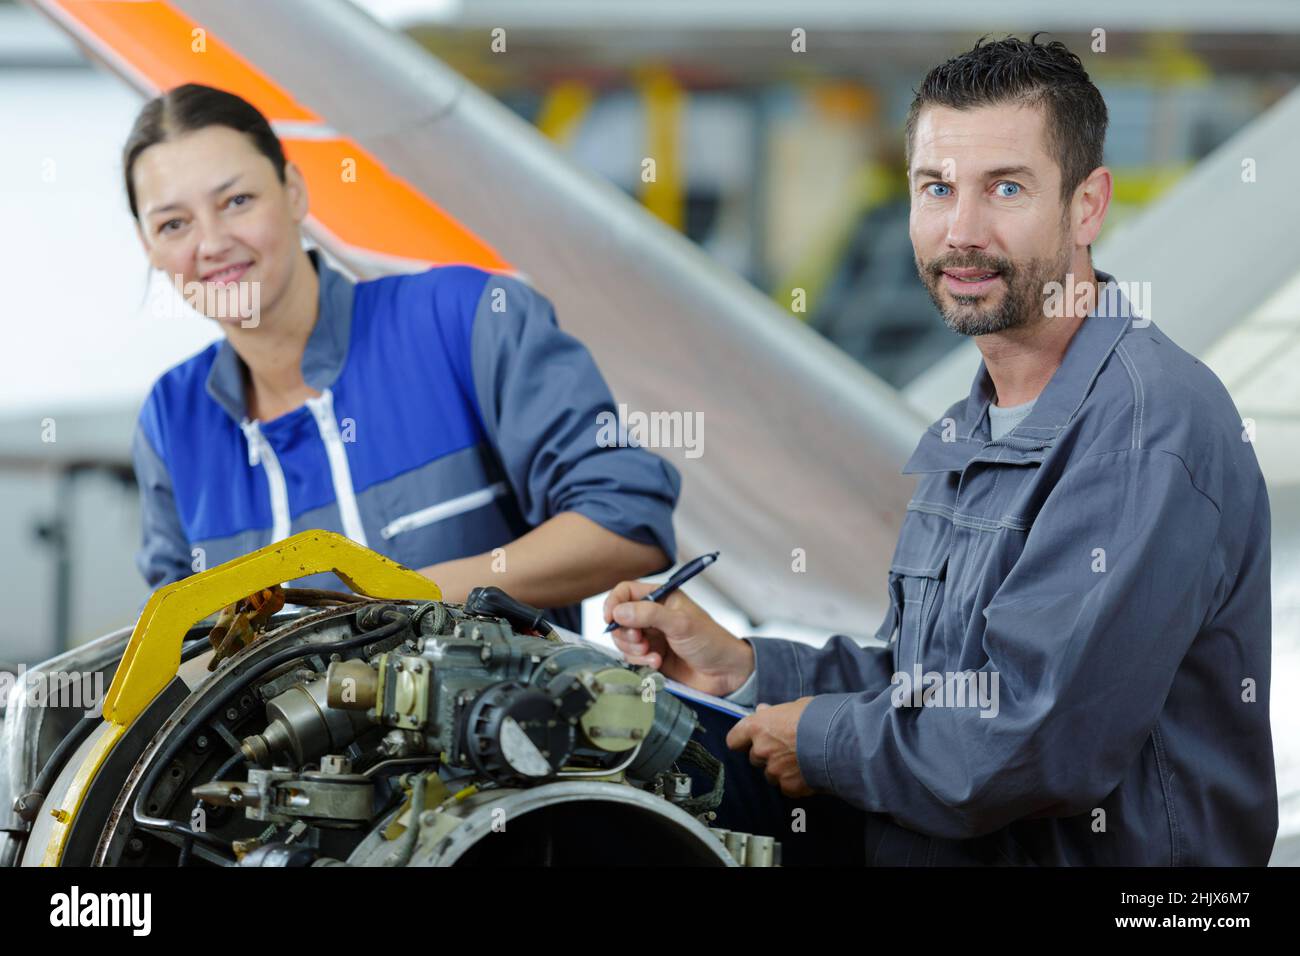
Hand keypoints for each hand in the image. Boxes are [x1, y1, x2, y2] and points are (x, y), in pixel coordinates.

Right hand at [603, 580, 753, 696]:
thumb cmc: (711, 642)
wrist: (725, 673)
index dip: (614, 603)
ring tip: (652, 655)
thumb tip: (618, 611)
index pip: (626, 592)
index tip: (611, 618)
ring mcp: (652, 637)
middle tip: (641, 641)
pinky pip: (632, 658)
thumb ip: (649, 614)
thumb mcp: (681, 623)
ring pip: (623, 640)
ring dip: (633, 650)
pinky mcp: (651, 657)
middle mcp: (653, 615)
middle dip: (626, 633)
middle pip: (620, 618)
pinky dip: (640, 662)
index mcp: (662, 598)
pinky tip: (656, 664)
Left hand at [726, 698, 815, 797]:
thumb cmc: (818, 717)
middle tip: (785, 748)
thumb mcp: (795, 706)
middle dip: (766, 755)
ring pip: (770, 774)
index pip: (734, 740)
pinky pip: (786, 786)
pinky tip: (808, 772)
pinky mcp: (788, 786)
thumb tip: (762, 710)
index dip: (742, 741)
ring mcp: (774, 770)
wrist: (840, 741)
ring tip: (800, 760)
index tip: (750, 741)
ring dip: (780, 770)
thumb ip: (774, 713)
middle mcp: (761, 750)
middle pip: (754, 758)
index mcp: (757, 727)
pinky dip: (794, 782)